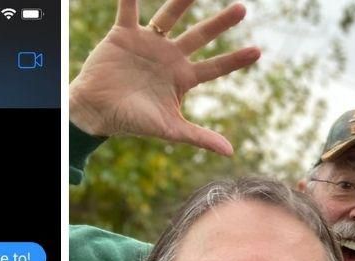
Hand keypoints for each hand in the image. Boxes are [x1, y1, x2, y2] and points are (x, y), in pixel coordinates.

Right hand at [69, 0, 259, 154]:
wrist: (97, 112)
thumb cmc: (133, 122)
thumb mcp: (170, 130)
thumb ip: (199, 137)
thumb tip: (230, 152)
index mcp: (183, 77)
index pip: (215, 66)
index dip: (235, 60)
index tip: (257, 51)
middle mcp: (169, 56)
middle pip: (200, 36)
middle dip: (220, 23)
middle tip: (242, 9)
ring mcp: (148, 43)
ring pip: (169, 17)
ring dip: (183, 1)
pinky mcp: (124, 34)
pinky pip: (129, 10)